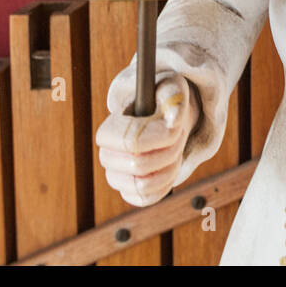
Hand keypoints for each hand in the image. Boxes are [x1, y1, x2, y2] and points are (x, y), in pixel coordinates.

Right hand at [95, 68, 198, 207]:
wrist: (167, 120)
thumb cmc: (165, 101)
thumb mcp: (171, 88)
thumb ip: (172, 96)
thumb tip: (174, 118)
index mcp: (110, 130)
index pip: (128, 142)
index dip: (156, 137)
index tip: (174, 126)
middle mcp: (107, 156)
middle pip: (140, 165)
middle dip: (168, 150)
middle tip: (178, 134)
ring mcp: (117, 177)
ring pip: (146, 185)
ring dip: (170, 166)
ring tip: (176, 147)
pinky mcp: (131, 193)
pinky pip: (149, 198)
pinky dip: (167, 182)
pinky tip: (170, 164)